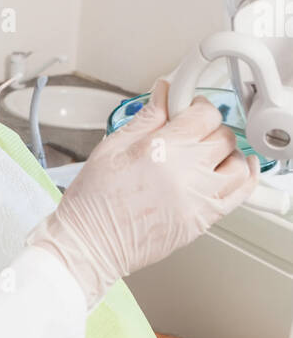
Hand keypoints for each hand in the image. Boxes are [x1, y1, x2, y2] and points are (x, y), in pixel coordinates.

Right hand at [28, 79, 258, 307]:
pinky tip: (238, 170)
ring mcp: (198, 198)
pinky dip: (245, 177)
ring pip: (237, 163)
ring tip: (209, 154)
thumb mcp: (112, 146)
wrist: (91, 243)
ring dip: (228, 153)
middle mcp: (186, 172)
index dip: (197, 106)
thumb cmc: (94, 201)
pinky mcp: (203, 220)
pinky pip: (241, 194)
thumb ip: (146, 117)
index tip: (188, 109)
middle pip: (223, 136)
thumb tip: (164, 93)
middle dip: (208, 129)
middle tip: (191, 133)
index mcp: (161, 149)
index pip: (204, 114)